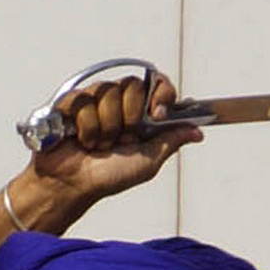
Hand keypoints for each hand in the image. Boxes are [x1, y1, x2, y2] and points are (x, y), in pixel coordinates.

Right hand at [13, 71, 195, 229]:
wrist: (73, 185)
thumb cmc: (107, 177)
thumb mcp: (148, 162)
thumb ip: (172, 141)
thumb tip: (198, 131)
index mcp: (140, 113)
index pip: (158, 84)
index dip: (160, 95)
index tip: (157, 114)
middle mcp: (119, 103)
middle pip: (133, 86)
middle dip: (128, 118)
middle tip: (121, 139)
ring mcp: (95, 101)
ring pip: (107, 92)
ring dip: (105, 126)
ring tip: (98, 144)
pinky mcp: (71, 103)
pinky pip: (83, 100)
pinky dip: (85, 126)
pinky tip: (81, 139)